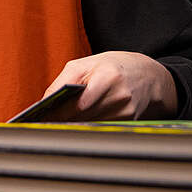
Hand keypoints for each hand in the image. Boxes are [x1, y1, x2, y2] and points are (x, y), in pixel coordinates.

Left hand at [44, 51, 178, 119]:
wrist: (149, 76)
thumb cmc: (112, 67)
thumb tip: (44, 102)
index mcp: (107, 76)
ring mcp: (126, 110)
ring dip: (73, 124)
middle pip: (82, 116)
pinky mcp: (129, 122)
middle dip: (62, 120)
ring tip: (58, 123)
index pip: (77, 103)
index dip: (58, 113)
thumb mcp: (85, 64)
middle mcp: (119, 95)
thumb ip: (63, 81)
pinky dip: (87, 126)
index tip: (42, 118)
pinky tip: (79, 123)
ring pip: (89, 124)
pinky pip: (100, 127)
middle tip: (45, 122)